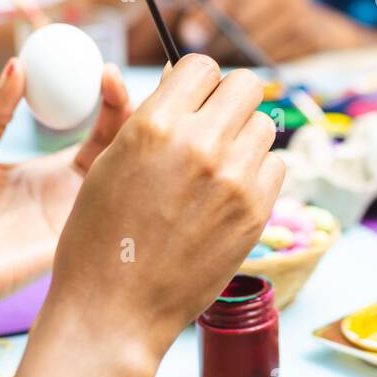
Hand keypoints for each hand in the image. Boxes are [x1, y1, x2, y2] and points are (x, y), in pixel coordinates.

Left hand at [0, 59, 130, 350]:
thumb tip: (19, 63)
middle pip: (122, 144)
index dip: (108, 97)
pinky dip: (128, 175)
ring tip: (121, 95)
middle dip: (129, 107)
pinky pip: (114, 205)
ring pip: (126, 170)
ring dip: (133, 133)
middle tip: (113, 76)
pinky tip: (127, 145)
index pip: (98, 126)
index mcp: (54, 170)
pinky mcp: (80, 238)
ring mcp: (83, 214)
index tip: (103, 68)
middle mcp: (76, 190)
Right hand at [41, 56, 284, 368]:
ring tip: (217, 166)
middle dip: (229, 100)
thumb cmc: (100, 237)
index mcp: (155, 125)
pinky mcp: (256, 211)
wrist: (115, 310)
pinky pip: (275, 166)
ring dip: (245, 137)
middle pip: (245, 85)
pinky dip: (257, 174)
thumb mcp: (110, 162)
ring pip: (264, 124)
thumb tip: (184, 78)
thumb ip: (153, 118)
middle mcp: (200, 144)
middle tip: (212, 126)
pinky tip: (229, 194)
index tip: (192, 100)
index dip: (196, 81)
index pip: (202, 66)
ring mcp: (234, 178)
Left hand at [199, 0, 336, 61]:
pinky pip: (274, 56)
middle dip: (220, 41)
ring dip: (237, 56)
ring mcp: (301, 9)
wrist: (310, 25)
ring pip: (257, 42)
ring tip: (227, 58)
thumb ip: (205, 5)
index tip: (188, 35)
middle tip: (205, 54)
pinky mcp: (310, 35)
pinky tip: (252, 60)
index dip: (208, 16)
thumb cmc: (256, 10)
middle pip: (244, 20)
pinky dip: (259, 63)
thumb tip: (188, 33)